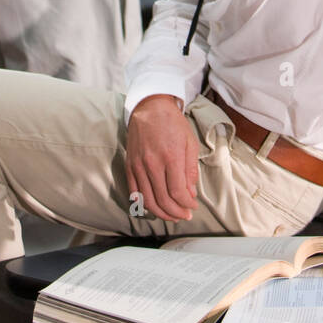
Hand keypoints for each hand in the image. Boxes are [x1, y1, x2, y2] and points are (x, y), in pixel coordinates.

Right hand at [125, 95, 199, 221]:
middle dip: (176, 212)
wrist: (150, 107)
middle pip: (163, 200)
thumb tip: (190, 194)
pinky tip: (154, 206)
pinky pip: (134, 192)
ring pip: (148, 200)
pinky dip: (144, 204)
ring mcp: (139, 165)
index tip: (192, 206)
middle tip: (184, 215)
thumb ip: (190, 170)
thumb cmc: (173, 123)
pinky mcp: (130, 165)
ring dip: (161, 213)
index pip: (178, 192)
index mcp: (171, 157)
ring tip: (171, 215)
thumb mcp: (190, 143)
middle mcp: (152, 163)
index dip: (186, 204)